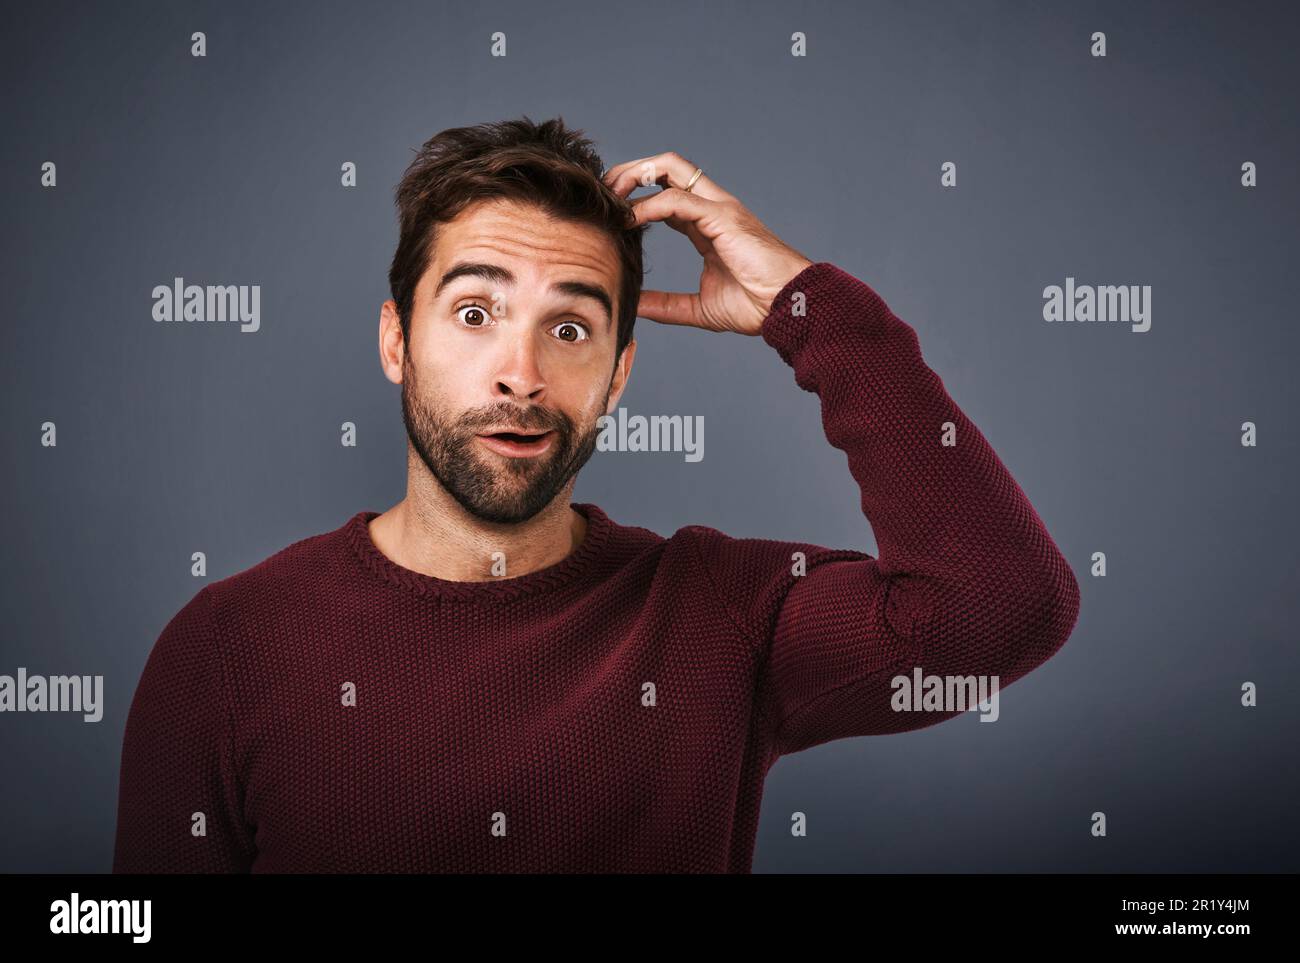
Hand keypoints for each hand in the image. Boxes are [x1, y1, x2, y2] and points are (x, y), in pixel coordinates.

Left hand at [602, 152, 813, 334]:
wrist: (787, 307)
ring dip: (635, 176)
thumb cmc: (755, 306)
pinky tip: (630, 220)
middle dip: (631, 172)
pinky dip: (649, 205)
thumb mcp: (697, 308)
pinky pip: (678, 199)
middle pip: (665, 166)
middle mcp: (712, 208)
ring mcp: (719, 208)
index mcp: (706, 224)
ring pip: (670, 167)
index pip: (665, 193)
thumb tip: (634, 305)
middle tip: (603, 194)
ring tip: (611, 199)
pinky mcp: (723, 216)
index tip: (609, 214)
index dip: (634, 196)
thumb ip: (665, 305)